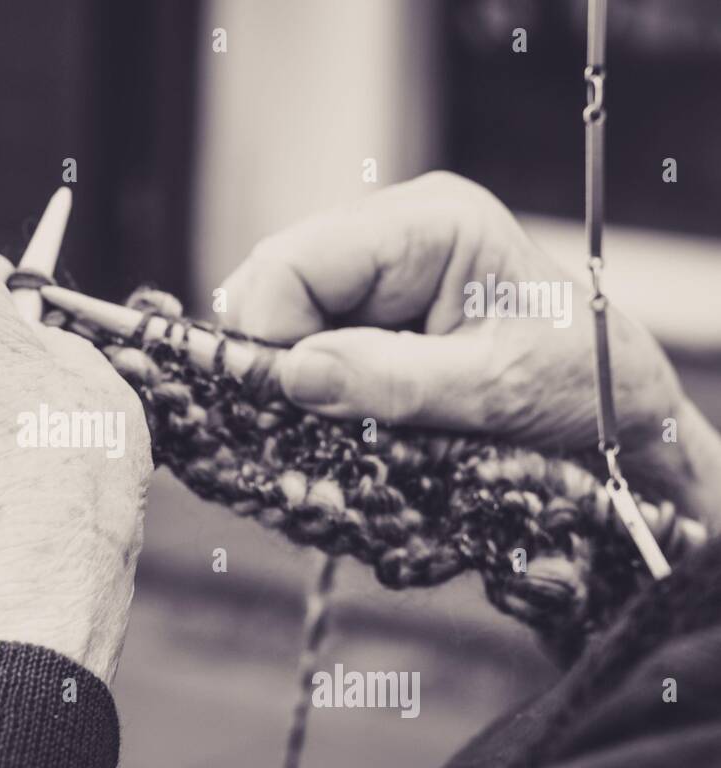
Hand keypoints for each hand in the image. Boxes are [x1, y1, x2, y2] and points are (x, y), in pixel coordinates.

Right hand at [218, 171, 720, 530]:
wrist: (617, 411)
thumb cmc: (579, 388)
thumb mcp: (490, 392)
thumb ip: (389, 380)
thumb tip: (291, 374)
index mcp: (431, 225)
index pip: (296, 261)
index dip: (270, 334)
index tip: (284, 404)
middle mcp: (395, 231)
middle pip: (275, 281)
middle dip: (275, 354)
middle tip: (300, 420)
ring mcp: (379, 269)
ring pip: (281, 313)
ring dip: (291, 374)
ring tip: (328, 422)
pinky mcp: (372, 309)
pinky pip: (306, 338)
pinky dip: (309, 382)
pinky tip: (336, 412)